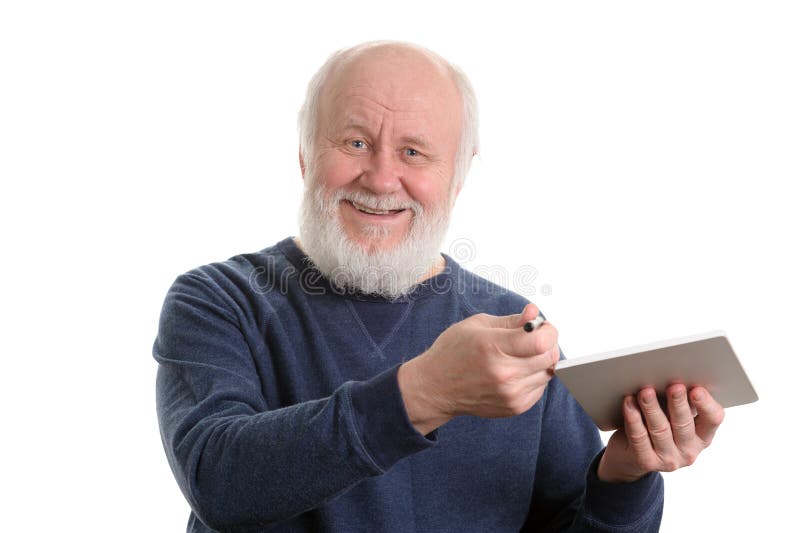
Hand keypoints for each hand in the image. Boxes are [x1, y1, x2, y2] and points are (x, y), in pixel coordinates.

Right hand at [397, 304, 559, 433]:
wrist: (436, 387)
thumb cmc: (452, 353)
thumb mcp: (477, 325)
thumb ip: (511, 320)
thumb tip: (533, 313)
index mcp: (492, 347)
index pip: (541, 341)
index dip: (549, 331)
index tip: (542, 327)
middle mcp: (503, 373)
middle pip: (549, 357)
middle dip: (547, 343)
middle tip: (534, 338)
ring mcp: (510, 394)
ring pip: (548, 373)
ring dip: (541, 361)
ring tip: (520, 355)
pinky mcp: (514, 407)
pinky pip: (540, 388)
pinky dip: (534, 376)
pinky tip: (516, 371)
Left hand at [598, 384, 724, 482]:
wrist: (630, 456)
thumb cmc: (657, 425)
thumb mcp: (672, 415)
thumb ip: (678, 400)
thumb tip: (674, 374)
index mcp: (702, 435)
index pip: (713, 419)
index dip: (706, 404)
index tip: (697, 389)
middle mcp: (689, 450)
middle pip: (683, 424)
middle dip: (678, 403)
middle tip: (674, 386)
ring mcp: (668, 459)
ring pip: (660, 430)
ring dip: (652, 408)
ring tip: (645, 391)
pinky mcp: (646, 461)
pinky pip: (639, 437)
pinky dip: (633, 418)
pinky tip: (628, 402)